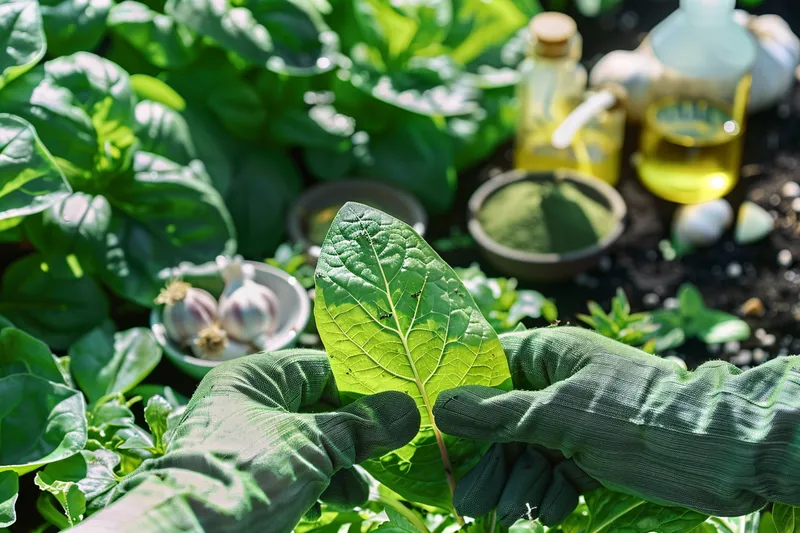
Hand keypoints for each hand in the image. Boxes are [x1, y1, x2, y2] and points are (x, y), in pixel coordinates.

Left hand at [73, 349, 419, 532]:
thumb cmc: (246, 476)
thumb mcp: (312, 447)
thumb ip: (361, 428)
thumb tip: (409, 410)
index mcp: (256, 375)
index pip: (324, 367)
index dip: (365, 388)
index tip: (400, 407)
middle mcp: (249, 400)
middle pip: (319, 406)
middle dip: (356, 434)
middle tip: (390, 450)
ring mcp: (247, 438)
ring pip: (309, 440)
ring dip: (342, 462)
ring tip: (363, 489)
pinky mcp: (248, 473)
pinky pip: (295, 466)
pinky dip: (321, 480)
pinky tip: (342, 498)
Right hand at [433, 327, 799, 524]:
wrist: (718, 452)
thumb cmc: (634, 418)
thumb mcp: (559, 416)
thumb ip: (499, 415)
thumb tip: (440, 407)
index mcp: (552, 354)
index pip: (491, 368)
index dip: (462, 398)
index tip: (436, 431)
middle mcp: (561, 383)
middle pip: (507, 421)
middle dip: (491, 462)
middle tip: (468, 501)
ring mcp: (579, 419)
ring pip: (531, 452)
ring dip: (519, 484)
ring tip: (507, 516)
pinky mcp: (596, 452)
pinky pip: (559, 471)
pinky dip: (551, 493)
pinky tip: (544, 513)